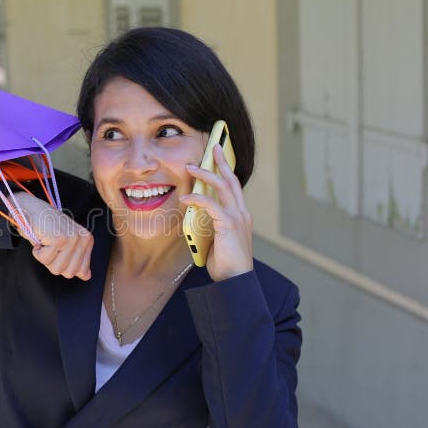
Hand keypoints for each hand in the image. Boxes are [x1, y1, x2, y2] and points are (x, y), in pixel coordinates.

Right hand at [15, 193, 93, 280]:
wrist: (32, 208)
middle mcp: (82, 239)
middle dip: (54, 263)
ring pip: (56, 268)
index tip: (58, 251)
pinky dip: (37, 252)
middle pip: (68, 273)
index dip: (65, 266)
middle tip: (50, 247)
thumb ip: (77, 260)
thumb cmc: (47, 227)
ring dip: (45, 258)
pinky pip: (45, 259)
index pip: (81, 271)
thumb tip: (87, 277)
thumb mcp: (66, 245)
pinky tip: (40, 239)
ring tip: (45, 242)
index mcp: (87, 240)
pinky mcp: (58, 238)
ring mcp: (71, 238)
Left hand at [179, 143, 253, 281]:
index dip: (227, 170)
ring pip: (223, 187)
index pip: (234, 187)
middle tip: (214, 146)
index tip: (219, 156)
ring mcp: (237, 218)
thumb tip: (193, 215)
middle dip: (222, 161)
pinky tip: (185, 197)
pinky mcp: (229, 225)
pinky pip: (212, 205)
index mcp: (240, 215)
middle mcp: (242, 213)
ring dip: (206, 174)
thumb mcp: (216, 239)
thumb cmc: (225, 263)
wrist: (235, 281)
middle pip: (232, 180)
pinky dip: (197, 198)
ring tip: (190, 167)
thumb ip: (209, 224)